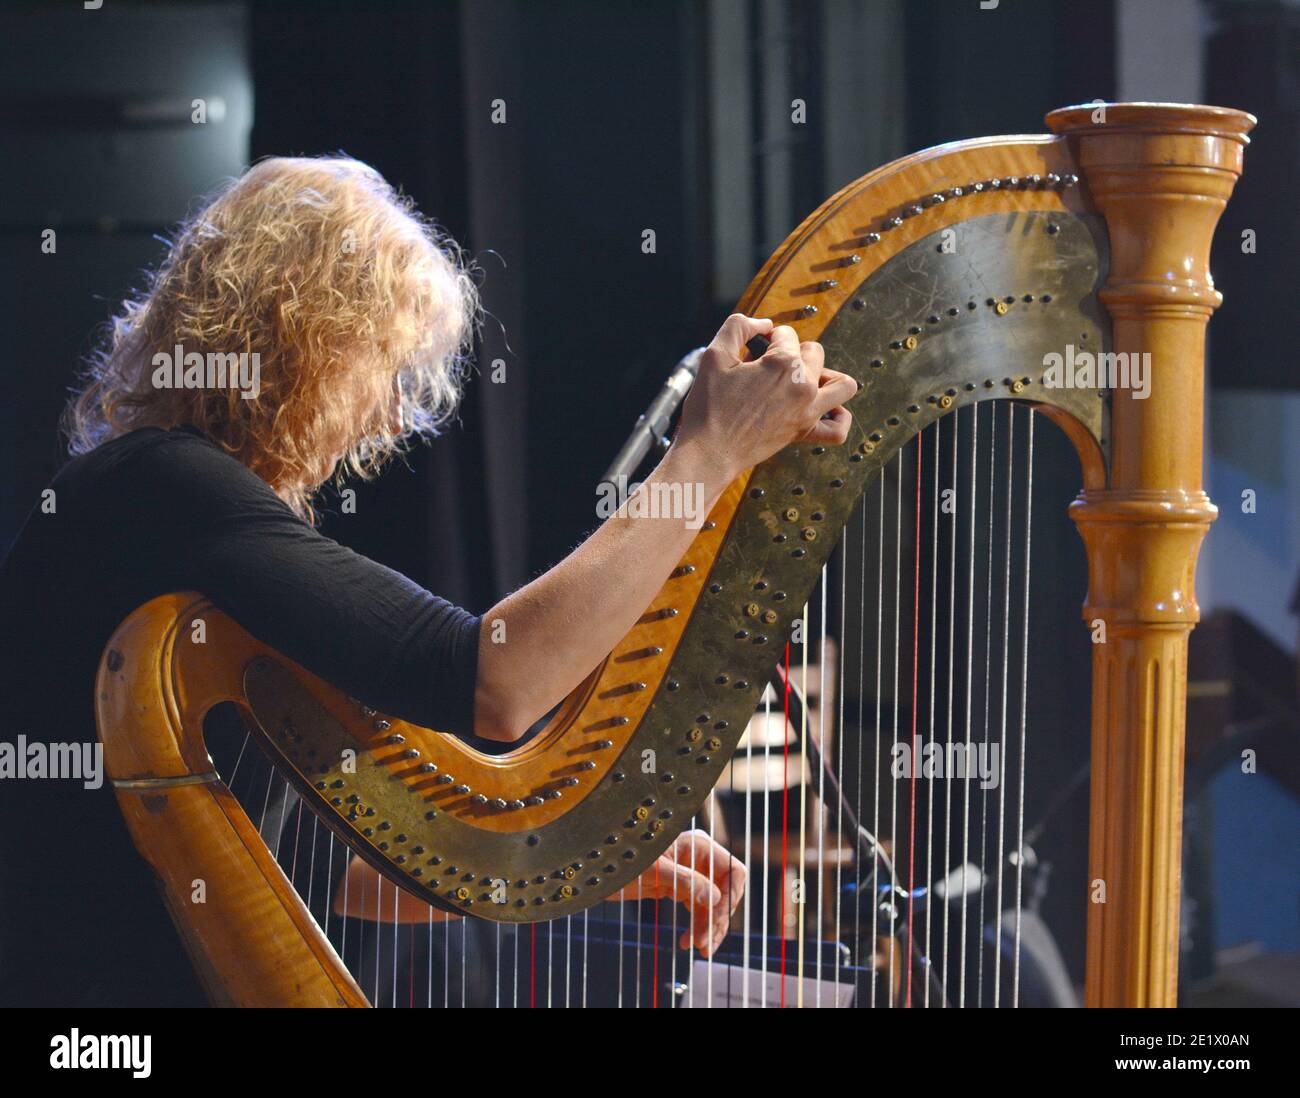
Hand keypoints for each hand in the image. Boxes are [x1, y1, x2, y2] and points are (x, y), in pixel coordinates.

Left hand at [604, 829, 746, 957]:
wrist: (598, 868)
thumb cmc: (622, 860)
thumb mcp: (653, 870)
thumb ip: (685, 880)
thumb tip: (715, 898)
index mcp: (698, 846)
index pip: (733, 872)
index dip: (729, 898)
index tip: (716, 921)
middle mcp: (698, 858)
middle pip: (724, 892)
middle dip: (717, 919)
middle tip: (704, 945)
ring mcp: (690, 873)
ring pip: (712, 905)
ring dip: (708, 928)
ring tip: (699, 949)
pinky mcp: (678, 887)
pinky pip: (698, 909)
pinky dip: (696, 926)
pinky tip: (686, 941)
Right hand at [674, 313, 856, 480]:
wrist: (709, 452)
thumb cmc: (709, 406)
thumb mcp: (714, 354)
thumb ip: (738, 327)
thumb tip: (763, 324)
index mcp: (783, 363)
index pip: (785, 334)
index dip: (766, 338)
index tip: (751, 352)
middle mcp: (803, 385)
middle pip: (813, 352)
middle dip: (792, 353)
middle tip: (766, 367)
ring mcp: (808, 411)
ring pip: (842, 385)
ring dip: (827, 376)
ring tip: (803, 380)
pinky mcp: (804, 433)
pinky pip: (837, 428)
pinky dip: (837, 417)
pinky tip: (821, 409)